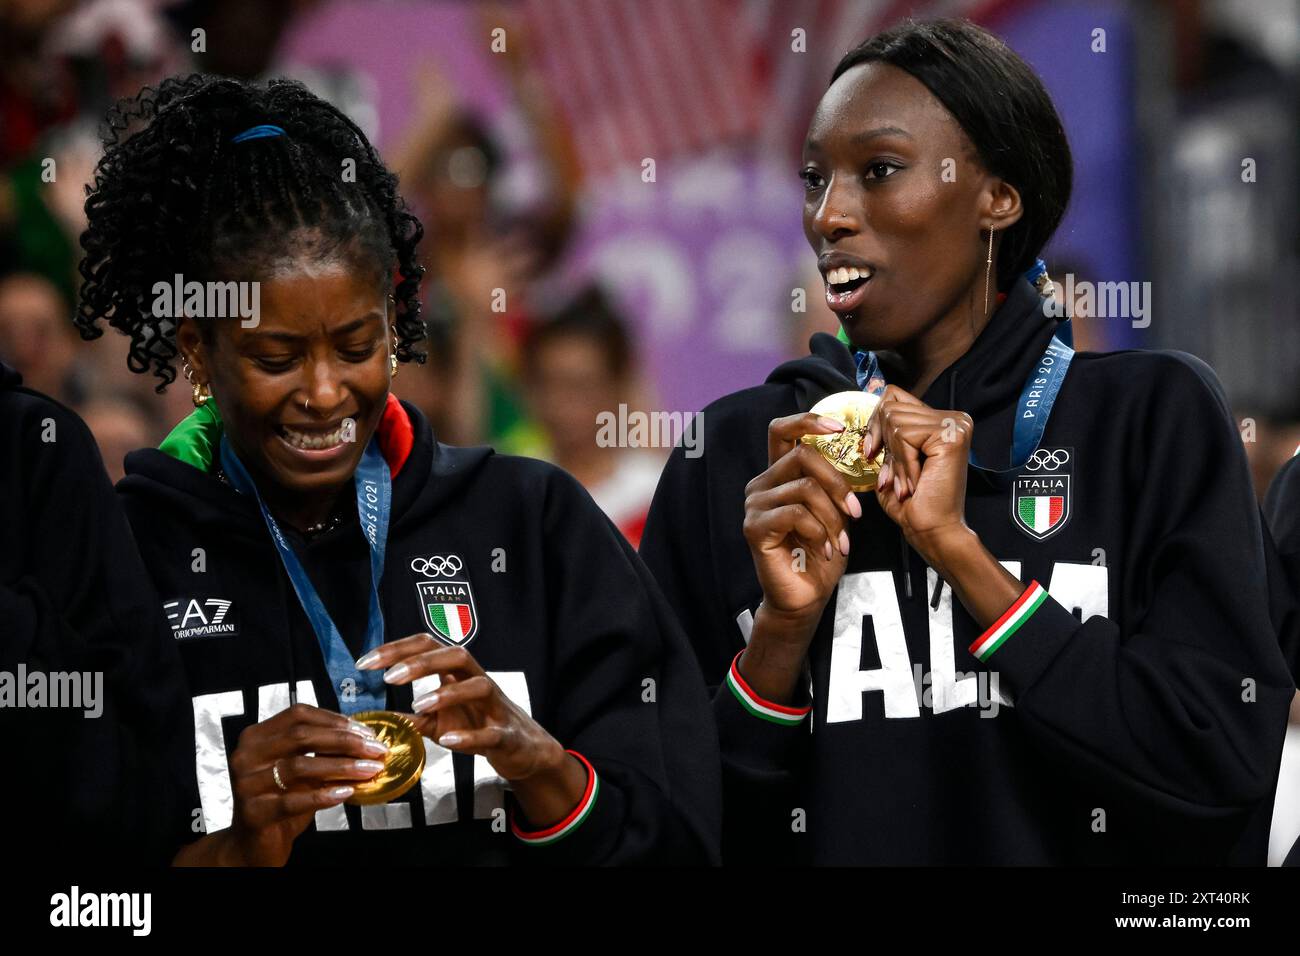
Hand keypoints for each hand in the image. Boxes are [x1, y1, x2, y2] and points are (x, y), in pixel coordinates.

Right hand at [223, 704, 391, 865]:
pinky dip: (323, 795)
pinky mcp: (253, 812)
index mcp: (257, 737)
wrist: (255, 842)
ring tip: (369, 769)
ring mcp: (246, 784)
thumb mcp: (302, 770)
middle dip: (344, 741)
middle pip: (300, 736)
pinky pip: (292, 800)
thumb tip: (364, 739)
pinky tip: (345, 792)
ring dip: (341, 766)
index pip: (298, 715)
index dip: (334, 720)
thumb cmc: (281, 800)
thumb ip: (322, 751)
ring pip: (299, 766)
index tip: (364, 731)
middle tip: (374, 749)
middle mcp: (246, 756)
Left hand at [359, 638, 567, 782]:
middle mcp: (477, 681)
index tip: (366, 663)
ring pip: (478, 685)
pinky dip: (469, 736)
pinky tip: (448, 740)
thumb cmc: (480, 726)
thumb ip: (412, 719)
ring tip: (418, 705)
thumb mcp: (439, 723)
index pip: (428, 646)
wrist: (522, 749)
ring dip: (447, 693)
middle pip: (455, 655)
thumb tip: (377, 719)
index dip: (396, 650)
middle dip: (421, 662)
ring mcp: (494, 706)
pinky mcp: (505, 734)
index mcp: (457, 674)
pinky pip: (490, 732)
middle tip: (389, 677)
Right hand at [743, 413, 861, 630]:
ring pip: (804, 487)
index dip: (808, 421)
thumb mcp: (834, 511)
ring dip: (832, 516)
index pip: (782, 431)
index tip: (838, 428)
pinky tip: (824, 549)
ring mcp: (755, 505)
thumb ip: (834, 483)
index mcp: (778, 475)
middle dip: (837, 482)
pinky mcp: (755, 527)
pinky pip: (795, 513)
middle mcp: (762, 484)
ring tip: (839, 541)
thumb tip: (856, 454)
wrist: (805, 597)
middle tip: (855, 512)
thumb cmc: (821, 554)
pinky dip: (819, 531)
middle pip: (802, 455)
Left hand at [864, 385, 973, 561]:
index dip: (875, 423)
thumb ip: (886, 432)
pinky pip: (903, 435)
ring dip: (892, 457)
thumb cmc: (912, 502)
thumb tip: (874, 403)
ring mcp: (955, 424)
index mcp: (941, 420)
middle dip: (880, 442)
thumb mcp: (893, 460)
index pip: (894, 397)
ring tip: (904, 482)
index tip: (872, 452)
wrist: (932, 530)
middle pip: (890, 405)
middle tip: (890, 474)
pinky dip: (900, 462)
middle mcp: (954, 417)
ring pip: (894, 420)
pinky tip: (913, 482)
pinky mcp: (951, 435)